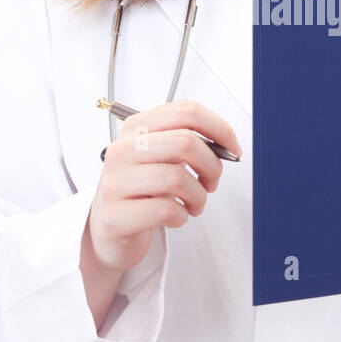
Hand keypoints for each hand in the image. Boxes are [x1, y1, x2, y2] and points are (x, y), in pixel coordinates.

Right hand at [88, 98, 242, 273]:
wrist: (107, 229)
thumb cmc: (142, 190)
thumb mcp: (160, 157)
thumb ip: (187, 144)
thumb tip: (226, 146)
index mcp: (135, 128)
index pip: (185, 111)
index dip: (218, 128)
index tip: (232, 148)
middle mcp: (122, 150)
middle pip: (185, 143)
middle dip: (212, 166)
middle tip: (211, 182)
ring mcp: (115, 183)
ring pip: (177, 178)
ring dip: (198, 197)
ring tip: (194, 204)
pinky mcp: (115, 216)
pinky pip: (165, 210)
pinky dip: (181, 216)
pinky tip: (176, 216)